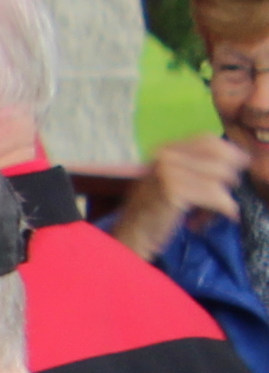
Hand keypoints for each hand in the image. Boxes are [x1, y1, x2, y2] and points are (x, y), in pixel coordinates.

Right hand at [107, 134, 243, 258]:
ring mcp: (167, 172)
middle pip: (218, 157)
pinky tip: (218, 216)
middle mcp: (165, 155)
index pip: (206, 139)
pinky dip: (224, 208)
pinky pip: (214, 195)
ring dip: (224, 199)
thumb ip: (195, 166)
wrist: (131, 234)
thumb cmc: (154, 211)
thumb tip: (235, 157)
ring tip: (211, 212)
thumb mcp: (172, 180)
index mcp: (165, 149)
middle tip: (223, 196)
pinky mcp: (173, 191)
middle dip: (229, 178)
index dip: (229, 151)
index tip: (240, 165)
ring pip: (219, 178)